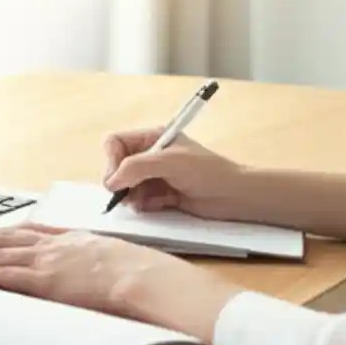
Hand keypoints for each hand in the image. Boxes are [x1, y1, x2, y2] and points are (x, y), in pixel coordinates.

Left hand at [0, 225, 241, 341]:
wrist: (141, 274)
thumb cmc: (135, 267)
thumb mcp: (109, 250)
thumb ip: (91, 251)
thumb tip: (88, 258)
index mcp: (70, 238)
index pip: (28, 232)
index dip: (4, 233)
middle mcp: (54, 245)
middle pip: (6, 239)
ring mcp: (48, 261)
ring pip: (0, 254)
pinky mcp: (46, 280)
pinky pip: (8, 275)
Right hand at [103, 128, 247, 219]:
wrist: (234, 196)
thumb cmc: (206, 171)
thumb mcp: (169, 162)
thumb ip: (137, 167)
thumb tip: (111, 182)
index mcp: (153, 138)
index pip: (116, 143)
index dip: (111, 160)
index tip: (115, 179)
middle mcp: (151, 155)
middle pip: (118, 166)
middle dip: (121, 181)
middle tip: (126, 196)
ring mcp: (156, 176)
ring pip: (127, 186)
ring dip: (132, 196)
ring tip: (144, 203)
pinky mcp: (162, 195)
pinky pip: (140, 200)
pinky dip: (143, 205)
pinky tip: (158, 206)